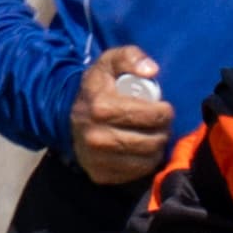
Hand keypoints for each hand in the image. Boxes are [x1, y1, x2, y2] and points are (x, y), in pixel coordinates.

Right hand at [69, 44, 173, 183]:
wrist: (67, 114)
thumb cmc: (98, 87)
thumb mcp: (110, 62)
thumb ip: (131, 57)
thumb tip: (151, 71)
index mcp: (101, 107)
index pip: (151, 116)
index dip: (164, 112)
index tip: (164, 108)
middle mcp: (96, 137)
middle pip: (151, 141)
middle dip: (163, 131)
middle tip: (161, 124)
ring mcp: (97, 159)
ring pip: (146, 160)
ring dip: (156, 148)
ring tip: (152, 135)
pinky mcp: (100, 175)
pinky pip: (136, 173)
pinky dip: (144, 162)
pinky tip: (140, 149)